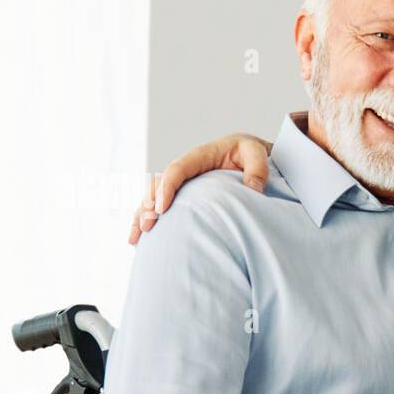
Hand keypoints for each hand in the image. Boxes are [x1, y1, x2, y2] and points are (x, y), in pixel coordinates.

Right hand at [128, 133, 272, 243]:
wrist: (247, 156)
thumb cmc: (250, 154)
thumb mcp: (256, 154)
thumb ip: (257, 169)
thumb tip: (253, 188)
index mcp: (199, 157)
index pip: (177, 170)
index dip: (167, 188)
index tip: (161, 208)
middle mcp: (185, 169)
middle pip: (159, 185)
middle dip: (150, 205)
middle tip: (147, 226)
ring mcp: (181, 183)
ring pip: (154, 197)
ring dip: (142, 215)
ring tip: (136, 237)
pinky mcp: (181, 195)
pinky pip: (159, 206)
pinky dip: (147, 220)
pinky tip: (140, 239)